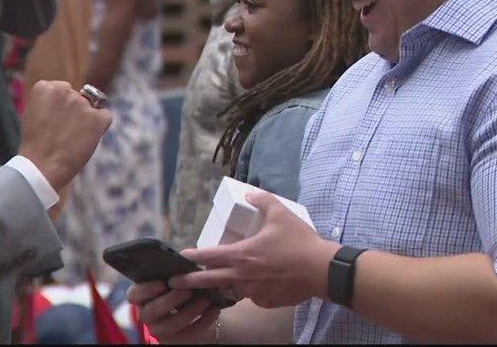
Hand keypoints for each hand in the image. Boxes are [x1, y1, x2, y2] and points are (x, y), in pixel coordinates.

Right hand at [17, 80, 111, 190]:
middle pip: (78, 97)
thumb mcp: (33, 114)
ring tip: (74, 138)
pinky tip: (87, 139)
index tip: (55, 120)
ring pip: (92, 107)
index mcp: (46, 87)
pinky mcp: (98, 117)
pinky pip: (105, 117)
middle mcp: (66, 90)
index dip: (61, 107)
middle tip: (65, 131)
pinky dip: (100, 128)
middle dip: (75, 111)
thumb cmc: (34, 145)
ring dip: (86, 119)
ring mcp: (83, 103)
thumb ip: (50, 103)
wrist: (41, 166)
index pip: (63, 89)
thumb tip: (64, 104)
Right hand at [126, 280, 218, 343]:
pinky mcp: (177, 340)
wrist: (197, 309)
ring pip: (169, 325)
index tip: (162, 282)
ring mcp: (161, 329)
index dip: (145, 289)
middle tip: (187, 291)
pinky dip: (203, 321)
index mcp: (144, 295)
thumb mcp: (178, 277)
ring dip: (188, 312)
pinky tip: (214, 309)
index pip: (134, 295)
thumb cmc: (183, 287)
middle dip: (169, 301)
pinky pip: (189, 333)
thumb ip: (177, 271)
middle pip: (150, 312)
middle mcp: (148, 314)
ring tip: (205, 299)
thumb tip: (186, 257)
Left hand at [171, 192, 337, 308]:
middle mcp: (243, 276)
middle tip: (174, 283)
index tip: (182, 256)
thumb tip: (250, 194)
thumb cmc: (299, 242)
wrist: (321, 270)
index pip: (209, 256)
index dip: (193, 256)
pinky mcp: (266, 301)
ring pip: (231, 291)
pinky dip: (249, 290)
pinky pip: (252, 297)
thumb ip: (262, 200)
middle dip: (188, 282)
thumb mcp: (280, 213)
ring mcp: (254, 292)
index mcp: (242, 255)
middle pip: (208, 281)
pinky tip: (257, 283)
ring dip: (222, 286)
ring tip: (217, 283)